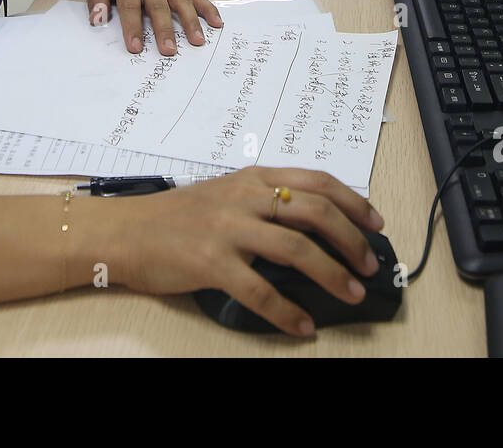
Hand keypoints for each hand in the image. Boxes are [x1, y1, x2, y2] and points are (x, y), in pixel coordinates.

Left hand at [85, 0, 220, 53]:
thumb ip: (96, 0)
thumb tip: (97, 21)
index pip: (130, 5)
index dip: (133, 27)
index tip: (136, 47)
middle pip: (158, 6)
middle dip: (164, 29)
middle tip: (169, 50)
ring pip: (181, 2)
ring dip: (190, 21)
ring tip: (198, 41)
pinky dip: (208, 8)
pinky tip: (217, 23)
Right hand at [111, 167, 386, 335]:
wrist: (126, 231)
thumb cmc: (176, 217)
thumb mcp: (226, 193)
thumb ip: (265, 202)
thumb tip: (315, 228)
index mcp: (254, 178)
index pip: (318, 182)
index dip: (354, 202)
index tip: (376, 223)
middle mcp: (246, 197)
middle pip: (316, 211)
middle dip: (351, 240)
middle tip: (368, 265)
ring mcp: (228, 228)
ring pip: (296, 249)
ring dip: (331, 274)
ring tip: (351, 293)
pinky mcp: (211, 262)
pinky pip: (259, 289)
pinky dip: (286, 311)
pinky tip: (302, 325)